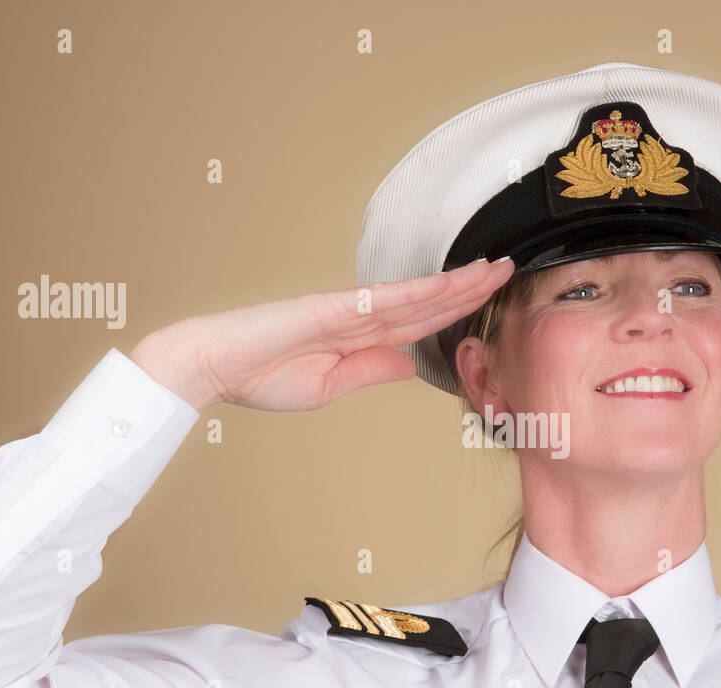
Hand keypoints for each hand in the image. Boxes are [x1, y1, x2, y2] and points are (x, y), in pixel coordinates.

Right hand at [129, 258, 514, 411]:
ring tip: (492, 269)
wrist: (212, 366)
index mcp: (358, 339)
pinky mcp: (332, 307)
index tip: (487, 298)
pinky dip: (419, 291)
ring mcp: (347, 309)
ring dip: (455, 283)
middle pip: (426, 301)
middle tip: (507, 268)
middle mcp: (359, 318)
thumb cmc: (257, 375)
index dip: (456, 308)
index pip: (419, 322)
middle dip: (469, 287)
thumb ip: (369, 372)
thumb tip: (410, 365)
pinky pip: (384, 299)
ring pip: (415, 294)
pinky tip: (448, 284)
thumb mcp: (326, 387)